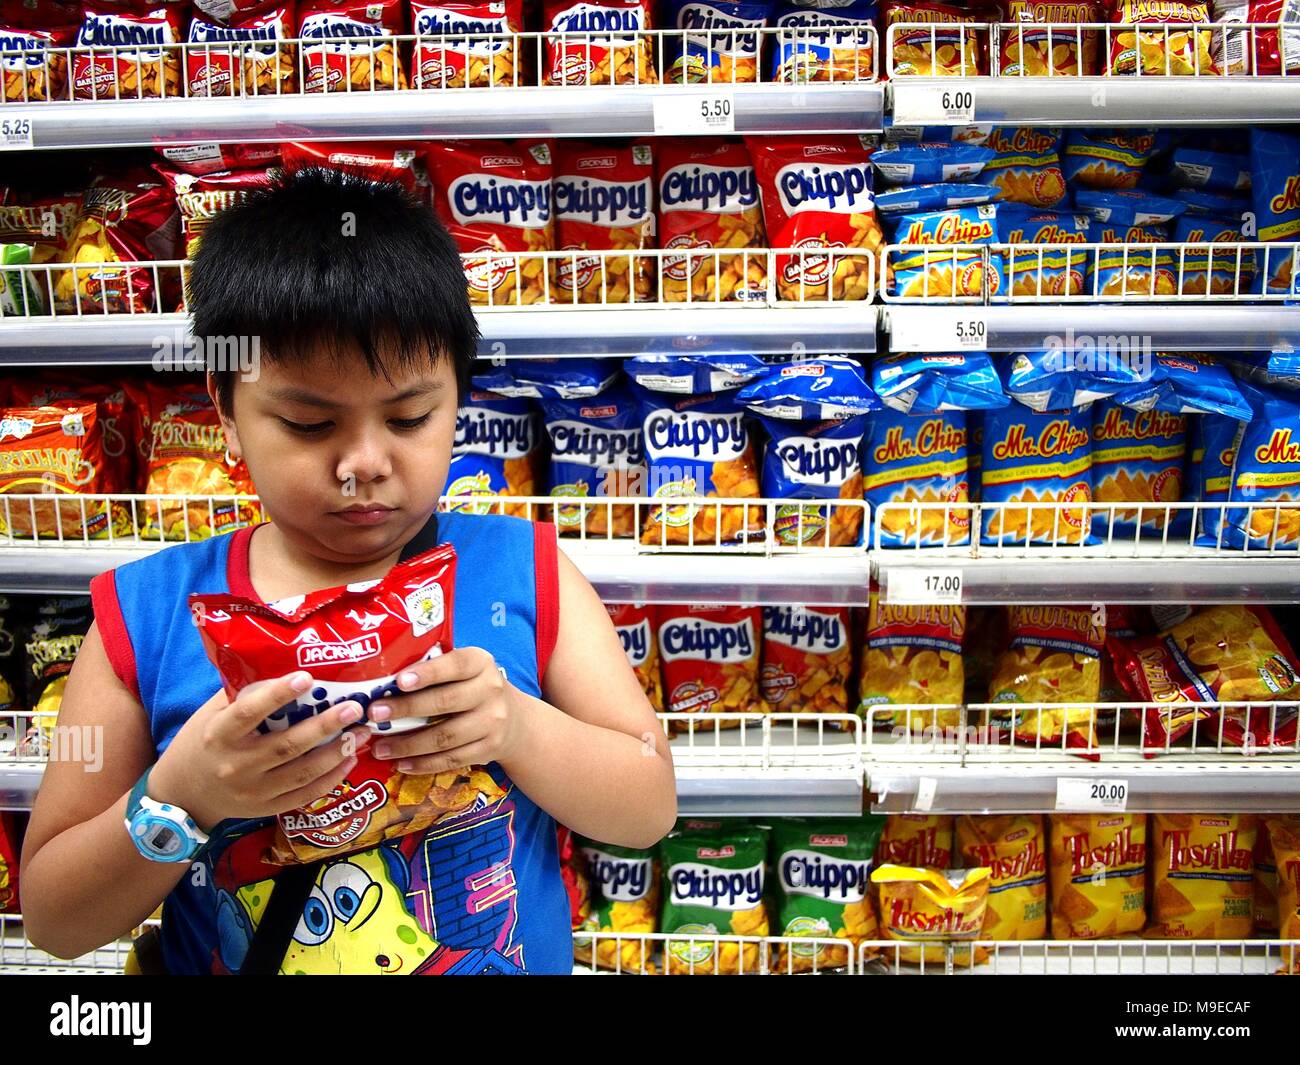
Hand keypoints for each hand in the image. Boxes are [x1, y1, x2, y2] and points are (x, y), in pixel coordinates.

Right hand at [149, 671, 371, 833]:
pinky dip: (332, 778)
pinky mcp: (266, 809)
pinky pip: (305, 795)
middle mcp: (236, 765)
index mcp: (219, 735)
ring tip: (363, 732)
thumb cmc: (203, 743)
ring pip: (302, 772)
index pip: (250, 712)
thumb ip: (244, 695)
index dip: (278, 694)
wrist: (184, 795)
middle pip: (286, 745)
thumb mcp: (211, 714)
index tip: (307, 677)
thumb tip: (286, 665)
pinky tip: (351, 759)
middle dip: (325, 726)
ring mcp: (253, 791)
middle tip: (355, 707)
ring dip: (338, 752)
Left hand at [365, 648, 526, 773]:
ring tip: (379, 748)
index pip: (455, 664)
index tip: (399, 682)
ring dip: (408, 744)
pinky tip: (401, 763)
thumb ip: (434, 670)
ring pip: (445, 736)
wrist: (514, 720)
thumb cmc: (473, 688)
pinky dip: (424, 764)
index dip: (428, 673)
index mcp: (481, 663)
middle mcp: (491, 690)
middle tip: (375, 715)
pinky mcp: (489, 749)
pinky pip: (452, 759)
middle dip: (406, 709)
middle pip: (445, 702)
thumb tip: (381, 681)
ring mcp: (493, 721)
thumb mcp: (464, 671)